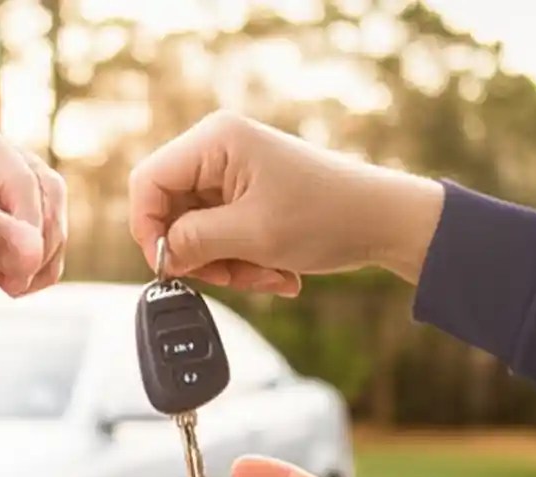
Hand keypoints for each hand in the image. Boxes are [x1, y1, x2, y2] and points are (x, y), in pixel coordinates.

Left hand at [0, 112, 65, 312]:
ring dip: (45, 258)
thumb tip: (33, 249)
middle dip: (41, 242)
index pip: (25, 180)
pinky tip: (10, 286)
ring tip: (10, 285)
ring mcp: (1, 193)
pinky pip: (45, 246)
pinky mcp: (3, 227)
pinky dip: (39, 270)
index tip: (12, 276)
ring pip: (54, 220)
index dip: (28, 229)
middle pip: (49, 196)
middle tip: (12, 283)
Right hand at [128, 112, 444, 293]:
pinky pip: (221, 232)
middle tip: (229, 277)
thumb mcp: (250, 236)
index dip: (147, 228)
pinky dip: (241, 258)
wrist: (387, 221)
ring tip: (265, 275)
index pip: (148, 182)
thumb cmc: (329, 216)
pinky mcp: (247, 193)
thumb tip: (160, 255)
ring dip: (224, 262)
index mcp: (216, 140)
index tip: (167, 265)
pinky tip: (275, 270)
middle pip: (171, 210)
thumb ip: (192, 243)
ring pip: (196, 229)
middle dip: (197, 253)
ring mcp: (233, 171)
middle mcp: (219, 148)